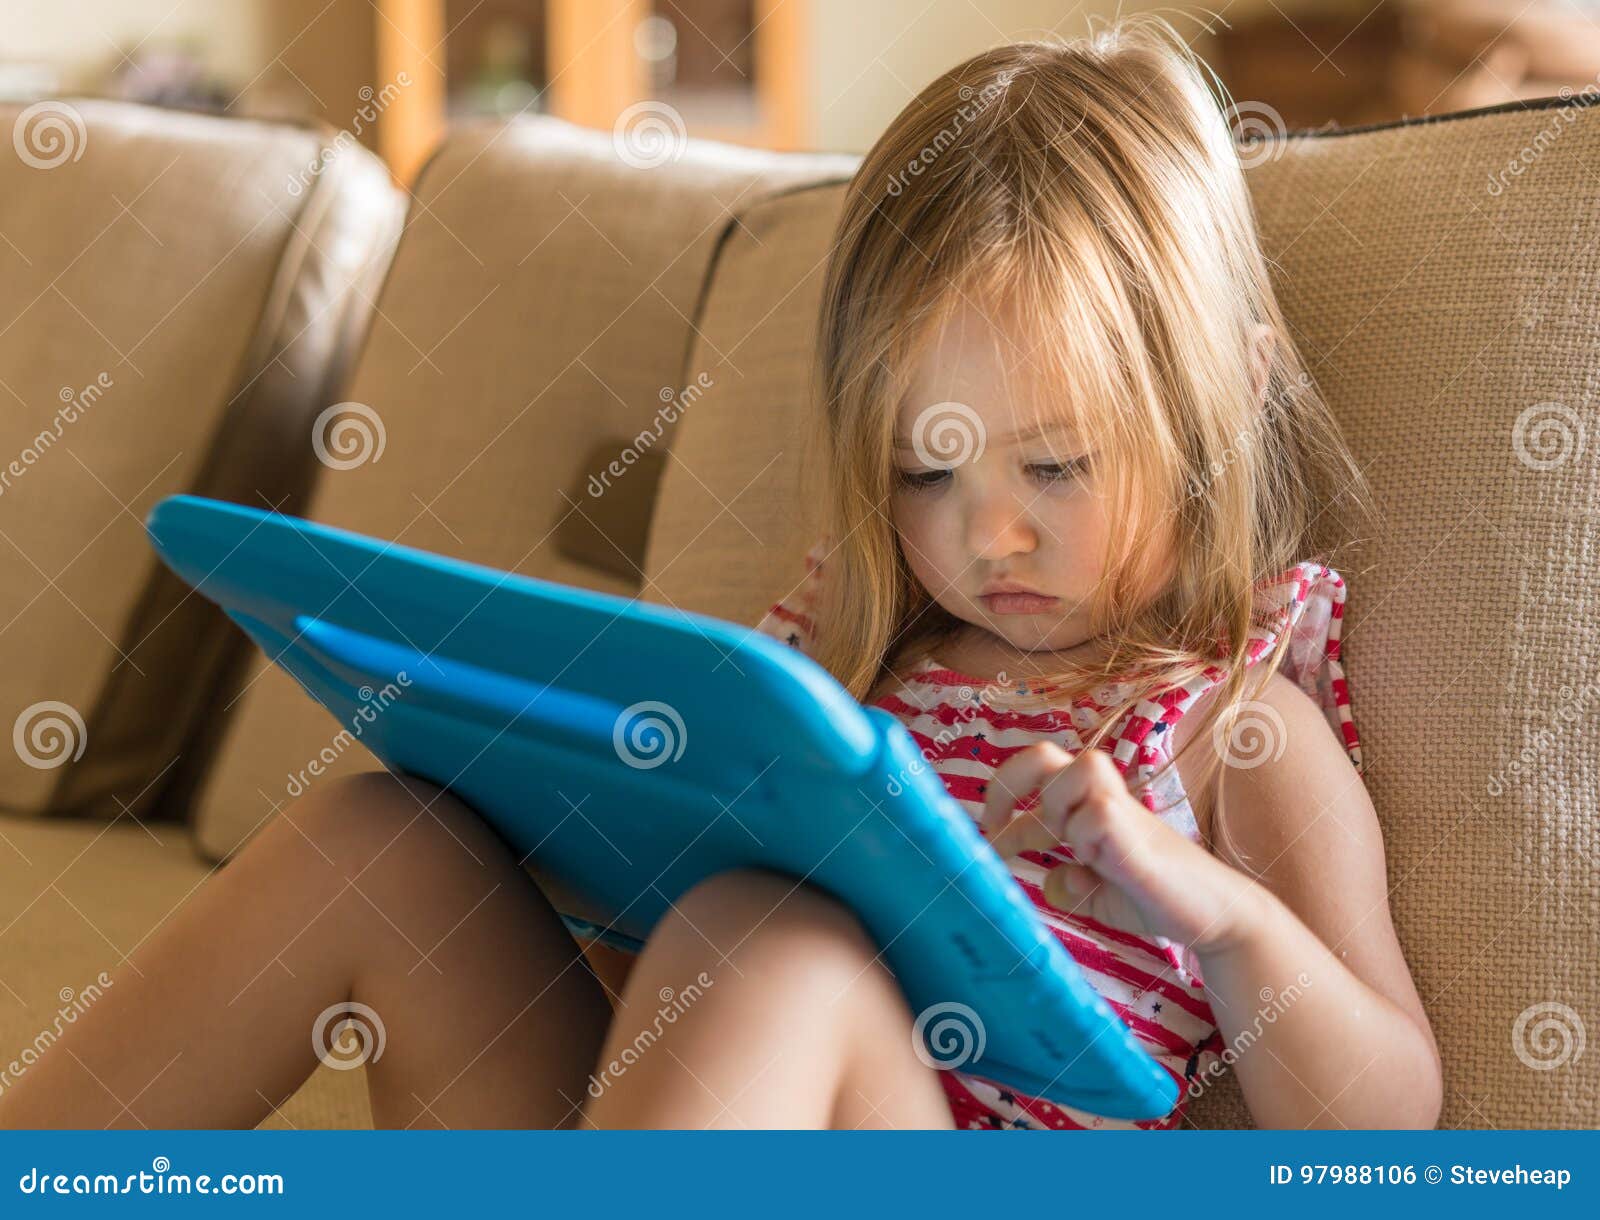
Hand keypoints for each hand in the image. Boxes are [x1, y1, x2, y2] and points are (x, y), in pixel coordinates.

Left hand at [980, 742, 1260, 952]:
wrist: (1214, 916)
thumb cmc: (1153, 895)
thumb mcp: (1097, 893)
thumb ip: (1071, 883)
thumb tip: (1049, 880)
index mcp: (1087, 803)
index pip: (1034, 768)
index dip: (1001, 791)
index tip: (990, 830)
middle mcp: (1103, 798)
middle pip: (1045, 753)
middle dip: (1009, 784)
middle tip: (996, 829)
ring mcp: (1124, 812)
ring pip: (1081, 767)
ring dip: (1057, 807)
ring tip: (1068, 847)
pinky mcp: (1140, 836)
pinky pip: (1100, 814)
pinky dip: (1086, 839)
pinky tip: (1099, 866)